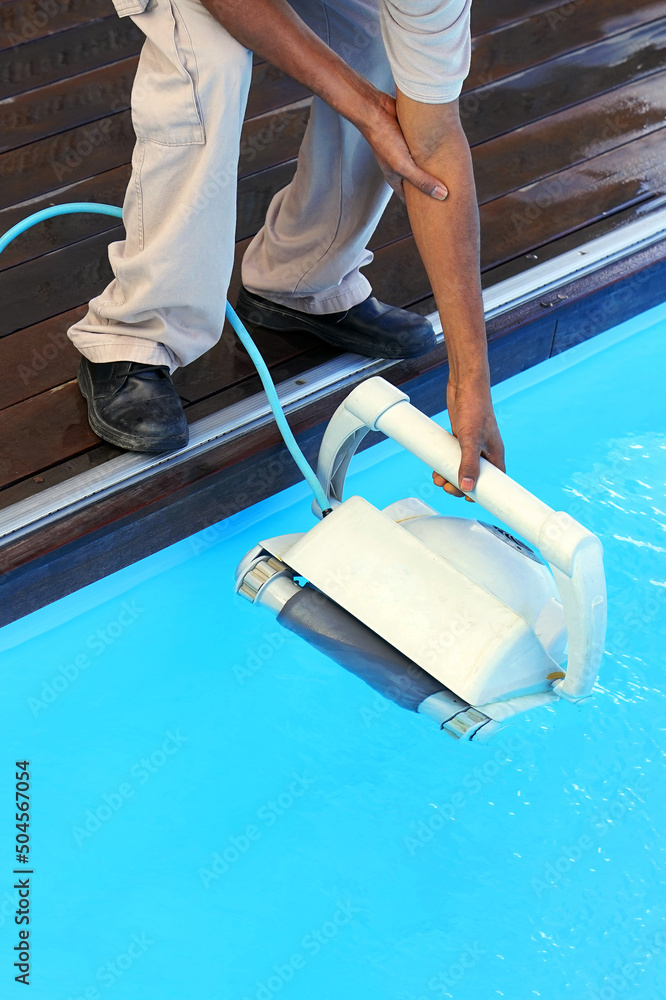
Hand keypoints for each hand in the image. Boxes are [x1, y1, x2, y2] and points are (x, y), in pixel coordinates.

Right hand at [359, 92, 448, 203]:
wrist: (375, 110)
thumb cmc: (385, 140)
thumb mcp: (404, 165)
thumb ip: (423, 181)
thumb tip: (443, 196)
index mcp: (395, 177)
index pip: (409, 199)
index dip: (421, 207)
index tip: (436, 214)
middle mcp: (400, 166)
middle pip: (418, 182)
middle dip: (431, 189)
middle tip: (449, 197)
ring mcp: (405, 151)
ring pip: (423, 164)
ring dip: (434, 168)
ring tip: (452, 175)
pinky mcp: (411, 137)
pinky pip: (424, 148)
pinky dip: (434, 151)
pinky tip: (447, 151)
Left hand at [432, 377, 505, 500]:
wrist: (465, 386)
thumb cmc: (474, 409)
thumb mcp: (470, 439)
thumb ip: (468, 464)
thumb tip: (467, 487)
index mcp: (495, 454)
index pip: (493, 481)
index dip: (481, 492)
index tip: (467, 499)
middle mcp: (485, 451)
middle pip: (475, 477)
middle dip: (459, 485)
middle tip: (445, 486)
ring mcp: (472, 445)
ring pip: (462, 467)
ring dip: (449, 475)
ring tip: (436, 478)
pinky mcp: (461, 437)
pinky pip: (454, 456)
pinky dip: (445, 462)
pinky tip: (435, 466)